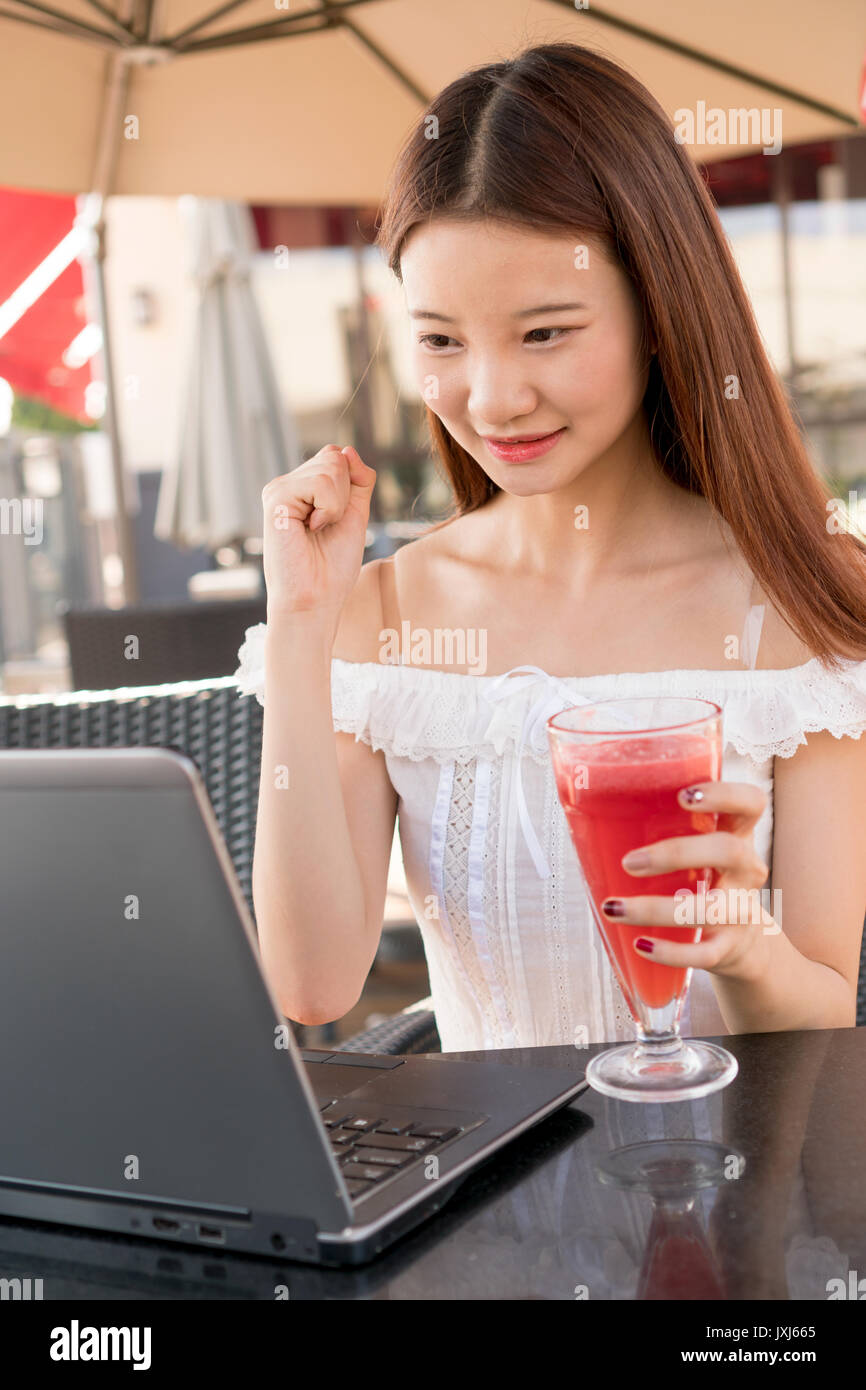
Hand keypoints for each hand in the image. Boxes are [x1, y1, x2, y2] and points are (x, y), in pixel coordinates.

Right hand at [262, 444, 375, 623]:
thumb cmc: (333, 565)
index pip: (338, 456)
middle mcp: (289, 484)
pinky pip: (321, 482)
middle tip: (328, 526)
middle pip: (335, 456)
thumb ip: (358, 480)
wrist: (316, 598)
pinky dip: (329, 508)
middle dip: (346, 494)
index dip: (352, 483)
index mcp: (304, 487)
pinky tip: (311, 528)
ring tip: (319, 528)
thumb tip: (348, 449)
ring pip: (331, 465)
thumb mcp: (356, 514)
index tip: (339, 519)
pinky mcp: (276, 497)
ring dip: (338, 504)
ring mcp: (279, 488)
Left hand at [601, 781, 774, 981]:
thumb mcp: (697, 847)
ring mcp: (742, 909)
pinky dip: (671, 951)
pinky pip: (704, 953)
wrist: (741, 940)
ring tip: (614, 908)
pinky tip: (640, 944)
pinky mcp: (730, 946)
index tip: (682, 796)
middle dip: (676, 853)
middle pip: (729, 850)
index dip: (723, 795)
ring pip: (711, 908)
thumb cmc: (702, 879)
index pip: (750, 802)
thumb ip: (662, 829)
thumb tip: (588, 816)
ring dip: (656, 908)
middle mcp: (746, 867)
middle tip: (629, 862)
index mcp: (737, 832)